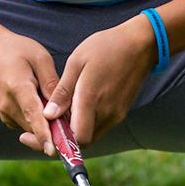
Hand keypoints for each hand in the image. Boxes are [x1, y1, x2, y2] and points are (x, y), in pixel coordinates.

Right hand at [0, 30, 59, 141]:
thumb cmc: (16, 50)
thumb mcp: (40, 58)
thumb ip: (52, 83)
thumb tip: (63, 107)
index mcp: (18, 88)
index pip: (33, 115)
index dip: (44, 134)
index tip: (52, 151)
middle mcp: (8, 105)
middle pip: (36, 127)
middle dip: (56, 129)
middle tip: (72, 115)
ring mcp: (5, 113)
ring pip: (33, 129)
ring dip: (48, 123)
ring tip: (53, 101)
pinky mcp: (6, 117)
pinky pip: (28, 125)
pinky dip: (39, 121)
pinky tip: (41, 103)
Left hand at [20, 16, 157, 155]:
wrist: (141, 44)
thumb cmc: (105, 48)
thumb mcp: (77, 62)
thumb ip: (63, 92)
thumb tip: (48, 116)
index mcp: (91, 99)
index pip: (78, 139)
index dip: (60, 140)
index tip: (43, 130)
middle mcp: (107, 112)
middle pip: (83, 141)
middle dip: (65, 137)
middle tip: (48, 122)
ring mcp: (117, 114)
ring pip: (92, 135)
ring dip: (76, 130)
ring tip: (62, 112)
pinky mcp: (121, 112)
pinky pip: (100, 126)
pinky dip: (87, 123)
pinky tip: (77, 107)